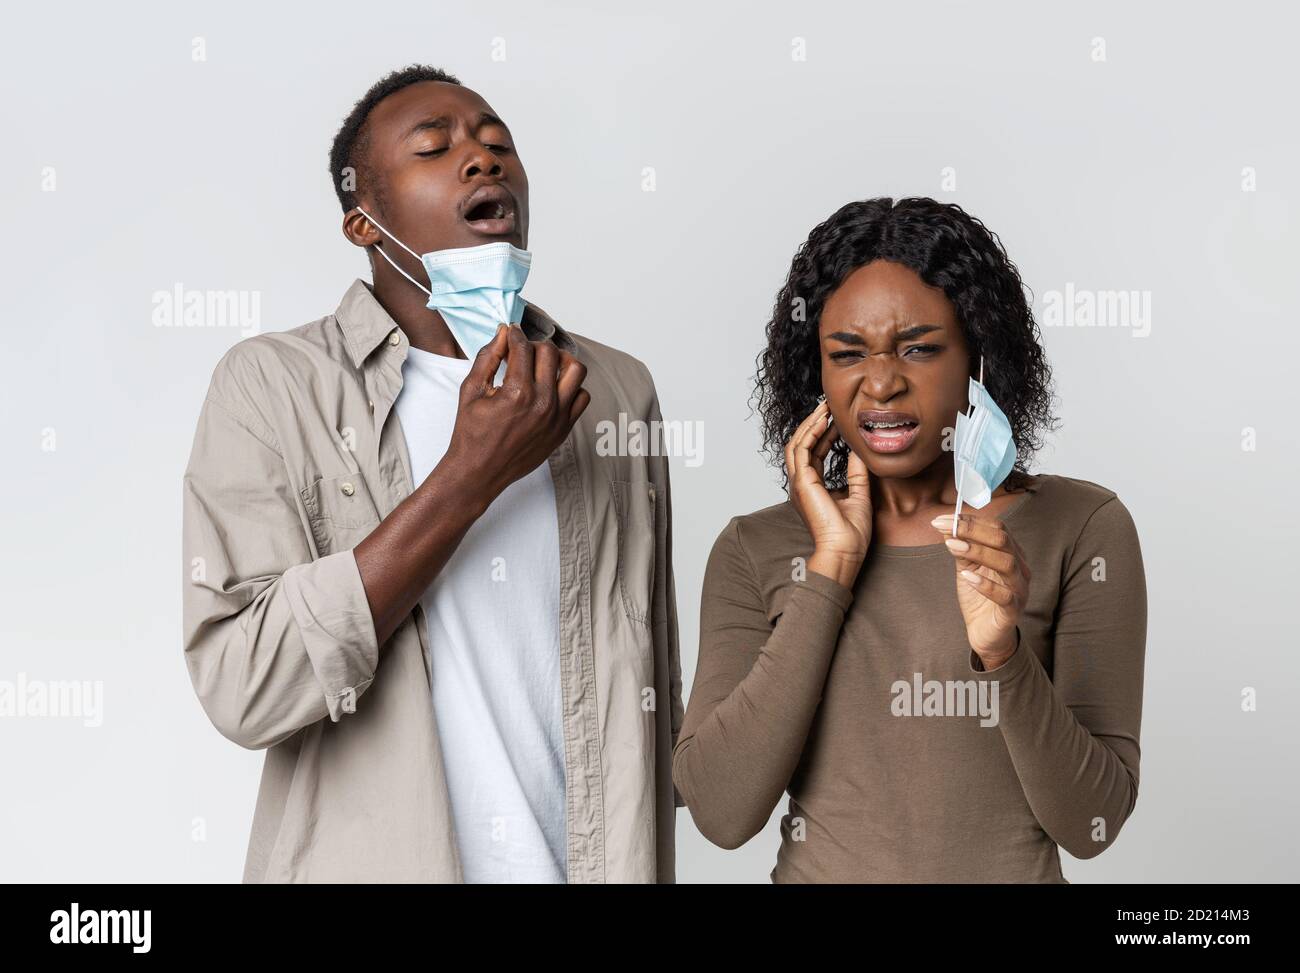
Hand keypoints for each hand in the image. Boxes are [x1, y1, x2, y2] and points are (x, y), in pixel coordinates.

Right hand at [443, 323, 589, 503]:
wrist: (479, 472)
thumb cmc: (471, 434)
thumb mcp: (471, 390)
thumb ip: (487, 357)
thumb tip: (502, 333)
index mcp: (517, 392)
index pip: (524, 347)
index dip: (515, 334)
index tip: (511, 332)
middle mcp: (542, 403)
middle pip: (551, 353)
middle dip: (534, 345)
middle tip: (522, 352)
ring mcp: (557, 417)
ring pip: (576, 370)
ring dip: (560, 361)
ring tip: (544, 365)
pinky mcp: (564, 429)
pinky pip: (582, 397)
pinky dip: (571, 387)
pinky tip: (553, 388)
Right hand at [784, 400, 871, 587]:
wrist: (845, 550)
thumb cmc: (852, 533)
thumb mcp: (860, 494)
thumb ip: (857, 472)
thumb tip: (858, 451)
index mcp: (813, 487)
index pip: (814, 452)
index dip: (824, 433)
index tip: (837, 418)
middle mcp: (802, 483)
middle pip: (802, 444)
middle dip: (814, 423)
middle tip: (827, 405)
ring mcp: (799, 483)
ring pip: (797, 443)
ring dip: (810, 424)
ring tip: (824, 408)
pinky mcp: (803, 482)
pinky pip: (802, 450)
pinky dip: (811, 433)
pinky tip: (824, 422)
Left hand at [933, 512, 1029, 667]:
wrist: (985, 633)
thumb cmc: (978, 598)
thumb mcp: (966, 569)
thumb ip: (960, 549)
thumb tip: (945, 527)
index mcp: (1011, 554)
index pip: (997, 528)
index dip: (969, 521)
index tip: (941, 520)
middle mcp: (1020, 568)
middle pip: (1003, 541)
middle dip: (972, 530)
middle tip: (945, 528)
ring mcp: (1019, 589)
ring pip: (1007, 563)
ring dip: (978, 551)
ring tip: (952, 546)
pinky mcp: (1013, 611)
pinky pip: (1006, 596)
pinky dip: (986, 584)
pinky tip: (967, 576)